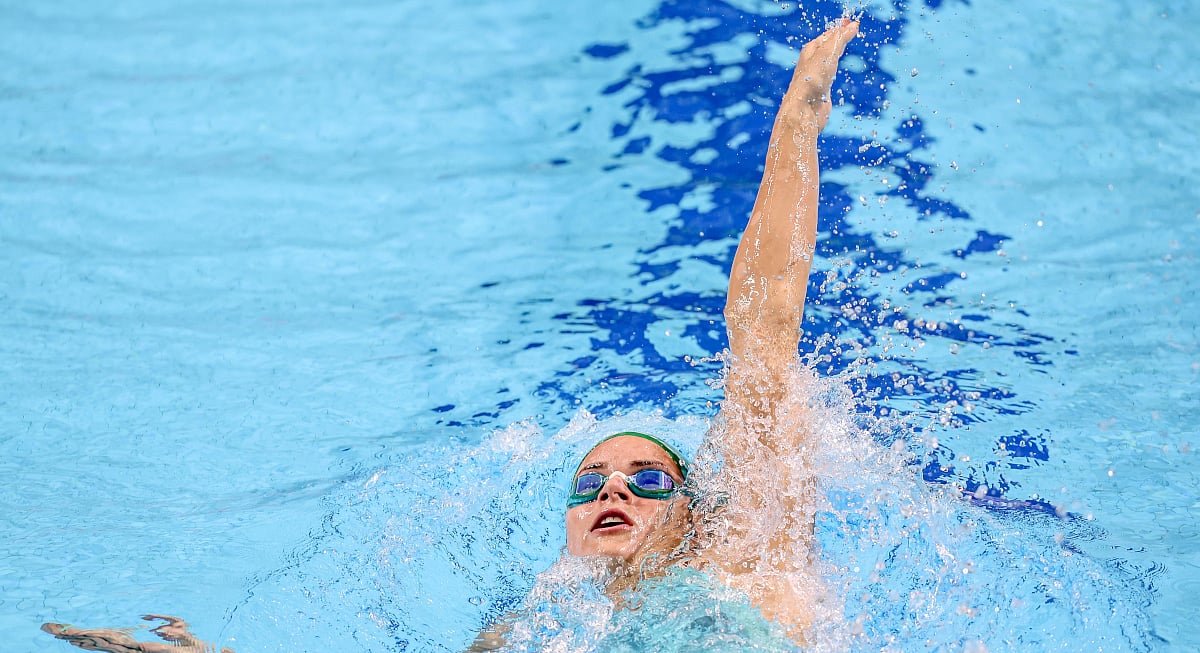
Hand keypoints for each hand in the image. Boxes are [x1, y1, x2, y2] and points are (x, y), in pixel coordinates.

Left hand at [779, 18, 858, 133]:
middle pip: (825, 47)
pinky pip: (828, 76)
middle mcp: (811, 63)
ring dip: (834, 53)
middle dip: (836, 39)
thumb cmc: (812, 80)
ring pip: (826, 61)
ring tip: (842, 47)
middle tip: (849, 31)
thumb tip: (853, 25)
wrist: (804, 111)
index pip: (827, 35)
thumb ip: (840, 38)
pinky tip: (834, 71)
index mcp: (810, 51)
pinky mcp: (820, 92)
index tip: (850, 24)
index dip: (839, 29)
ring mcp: (815, 77)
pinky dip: (833, 69)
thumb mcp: (828, 53)